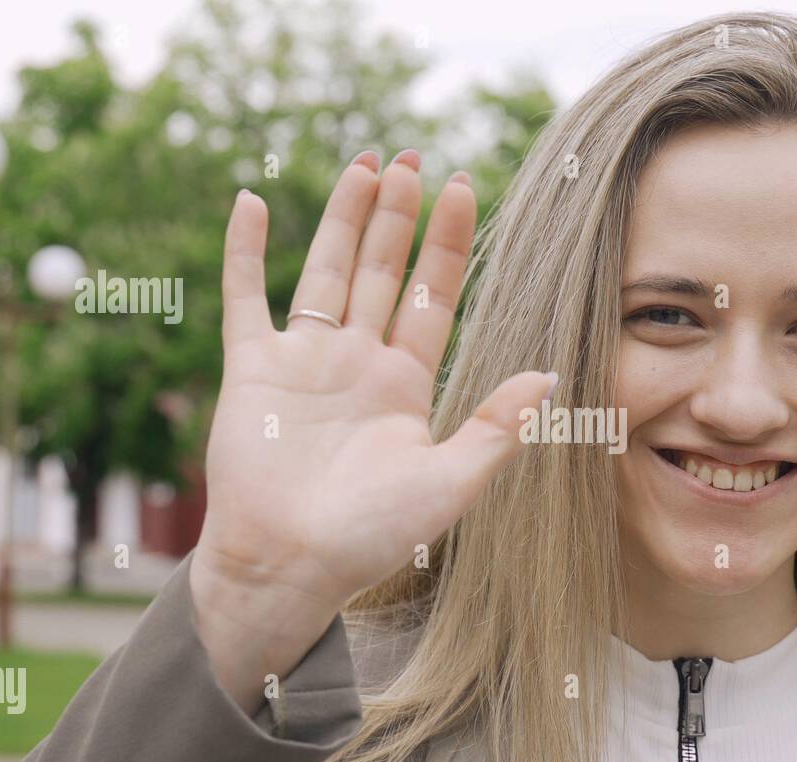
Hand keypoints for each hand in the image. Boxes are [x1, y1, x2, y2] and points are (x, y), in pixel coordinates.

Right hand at [190, 150, 552, 710]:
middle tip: (413, 158)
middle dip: (399, 216)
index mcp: (405, 384)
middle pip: (383, 272)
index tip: (464, 189)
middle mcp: (357, 363)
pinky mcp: (251, 370)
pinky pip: (246, 297)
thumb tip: (550, 375)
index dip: (447, 244)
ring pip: (326, 270)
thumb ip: (497, 426)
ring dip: (343, 218)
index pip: (433, 296)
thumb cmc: (372, 537)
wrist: (291, 567)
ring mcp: (303, 361)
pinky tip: (254, 201)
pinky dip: (246, 251)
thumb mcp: (451, 480)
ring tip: (365, 163)